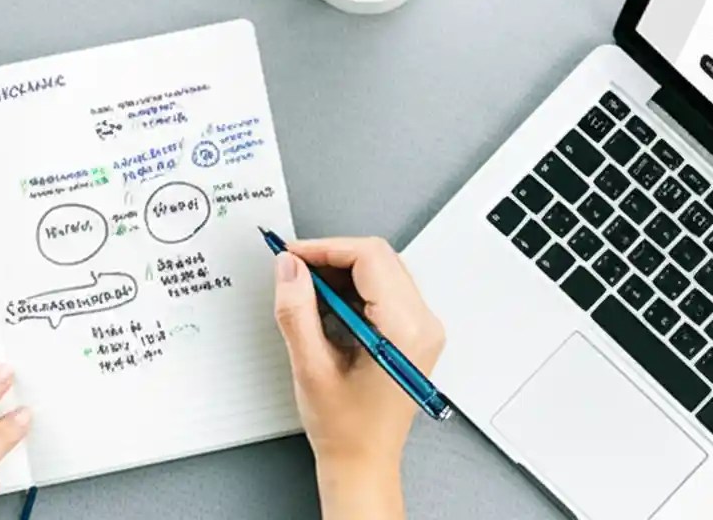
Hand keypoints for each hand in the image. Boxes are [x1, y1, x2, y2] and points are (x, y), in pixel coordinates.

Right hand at [272, 237, 444, 519]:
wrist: (364, 462)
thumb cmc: (346, 429)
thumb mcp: (310, 366)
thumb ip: (296, 311)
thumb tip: (289, 268)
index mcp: (405, 331)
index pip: (370, 259)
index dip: (326, 248)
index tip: (292, 254)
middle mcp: (423, 325)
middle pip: (379, 258)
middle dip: (332, 257)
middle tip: (293, 268)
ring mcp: (422, 328)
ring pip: (382, 270)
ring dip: (341, 272)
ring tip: (306, 289)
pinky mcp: (414, 332)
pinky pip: (385, 289)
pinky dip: (353, 287)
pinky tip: (325, 304)